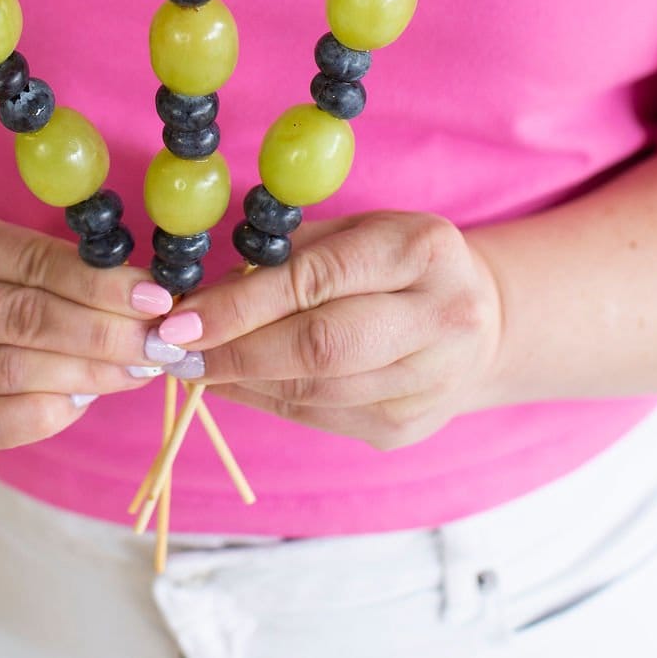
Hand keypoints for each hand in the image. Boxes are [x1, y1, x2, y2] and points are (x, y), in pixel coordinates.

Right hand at [0, 214, 170, 451]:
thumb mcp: (18, 256)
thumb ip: (74, 270)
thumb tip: (150, 301)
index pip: (29, 261)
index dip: (98, 282)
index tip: (155, 298)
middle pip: (22, 317)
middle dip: (102, 332)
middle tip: (156, 342)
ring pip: (11, 371)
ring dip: (87, 373)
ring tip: (137, 368)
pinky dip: (49, 413)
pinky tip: (87, 398)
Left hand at [161, 211, 503, 449]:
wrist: (482, 320)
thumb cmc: (398, 261)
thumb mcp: (357, 230)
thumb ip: (289, 253)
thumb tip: (206, 291)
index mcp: (422, 250)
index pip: (316, 280)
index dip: (241, 304)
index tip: (181, 317)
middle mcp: (439, 318)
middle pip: (319, 346)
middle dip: (234, 350)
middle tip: (174, 351)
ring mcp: (429, 382)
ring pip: (315, 391)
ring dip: (241, 381)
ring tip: (192, 365)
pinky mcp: (408, 427)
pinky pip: (319, 417)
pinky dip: (266, 400)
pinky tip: (232, 382)